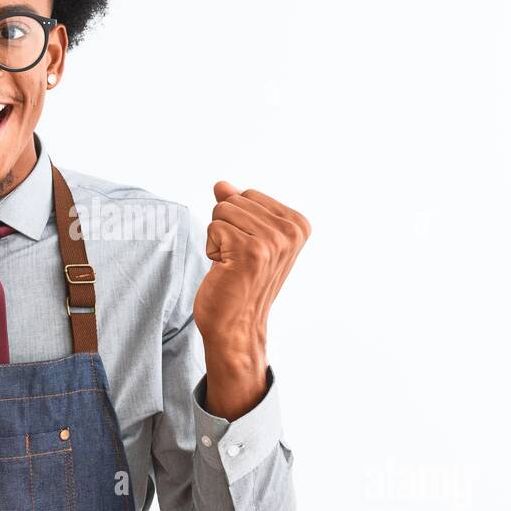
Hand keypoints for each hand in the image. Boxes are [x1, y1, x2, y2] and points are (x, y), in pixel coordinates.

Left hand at [194, 182, 309, 418]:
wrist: (235, 326)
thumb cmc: (239, 282)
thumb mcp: (244, 237)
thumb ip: (237, 207)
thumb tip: (221, 184)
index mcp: (298, 225)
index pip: (248, 194)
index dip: (237, 221)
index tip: (249, 250)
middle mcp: (291, 231)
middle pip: (234, 199)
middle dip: (226, 228)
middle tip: (238, 260)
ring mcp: (273, 241)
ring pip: (222, 210)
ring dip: (218, 239)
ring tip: (232, 265)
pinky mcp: (250, 251)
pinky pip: (214, 227)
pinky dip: (211, 249)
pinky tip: (225, 271)